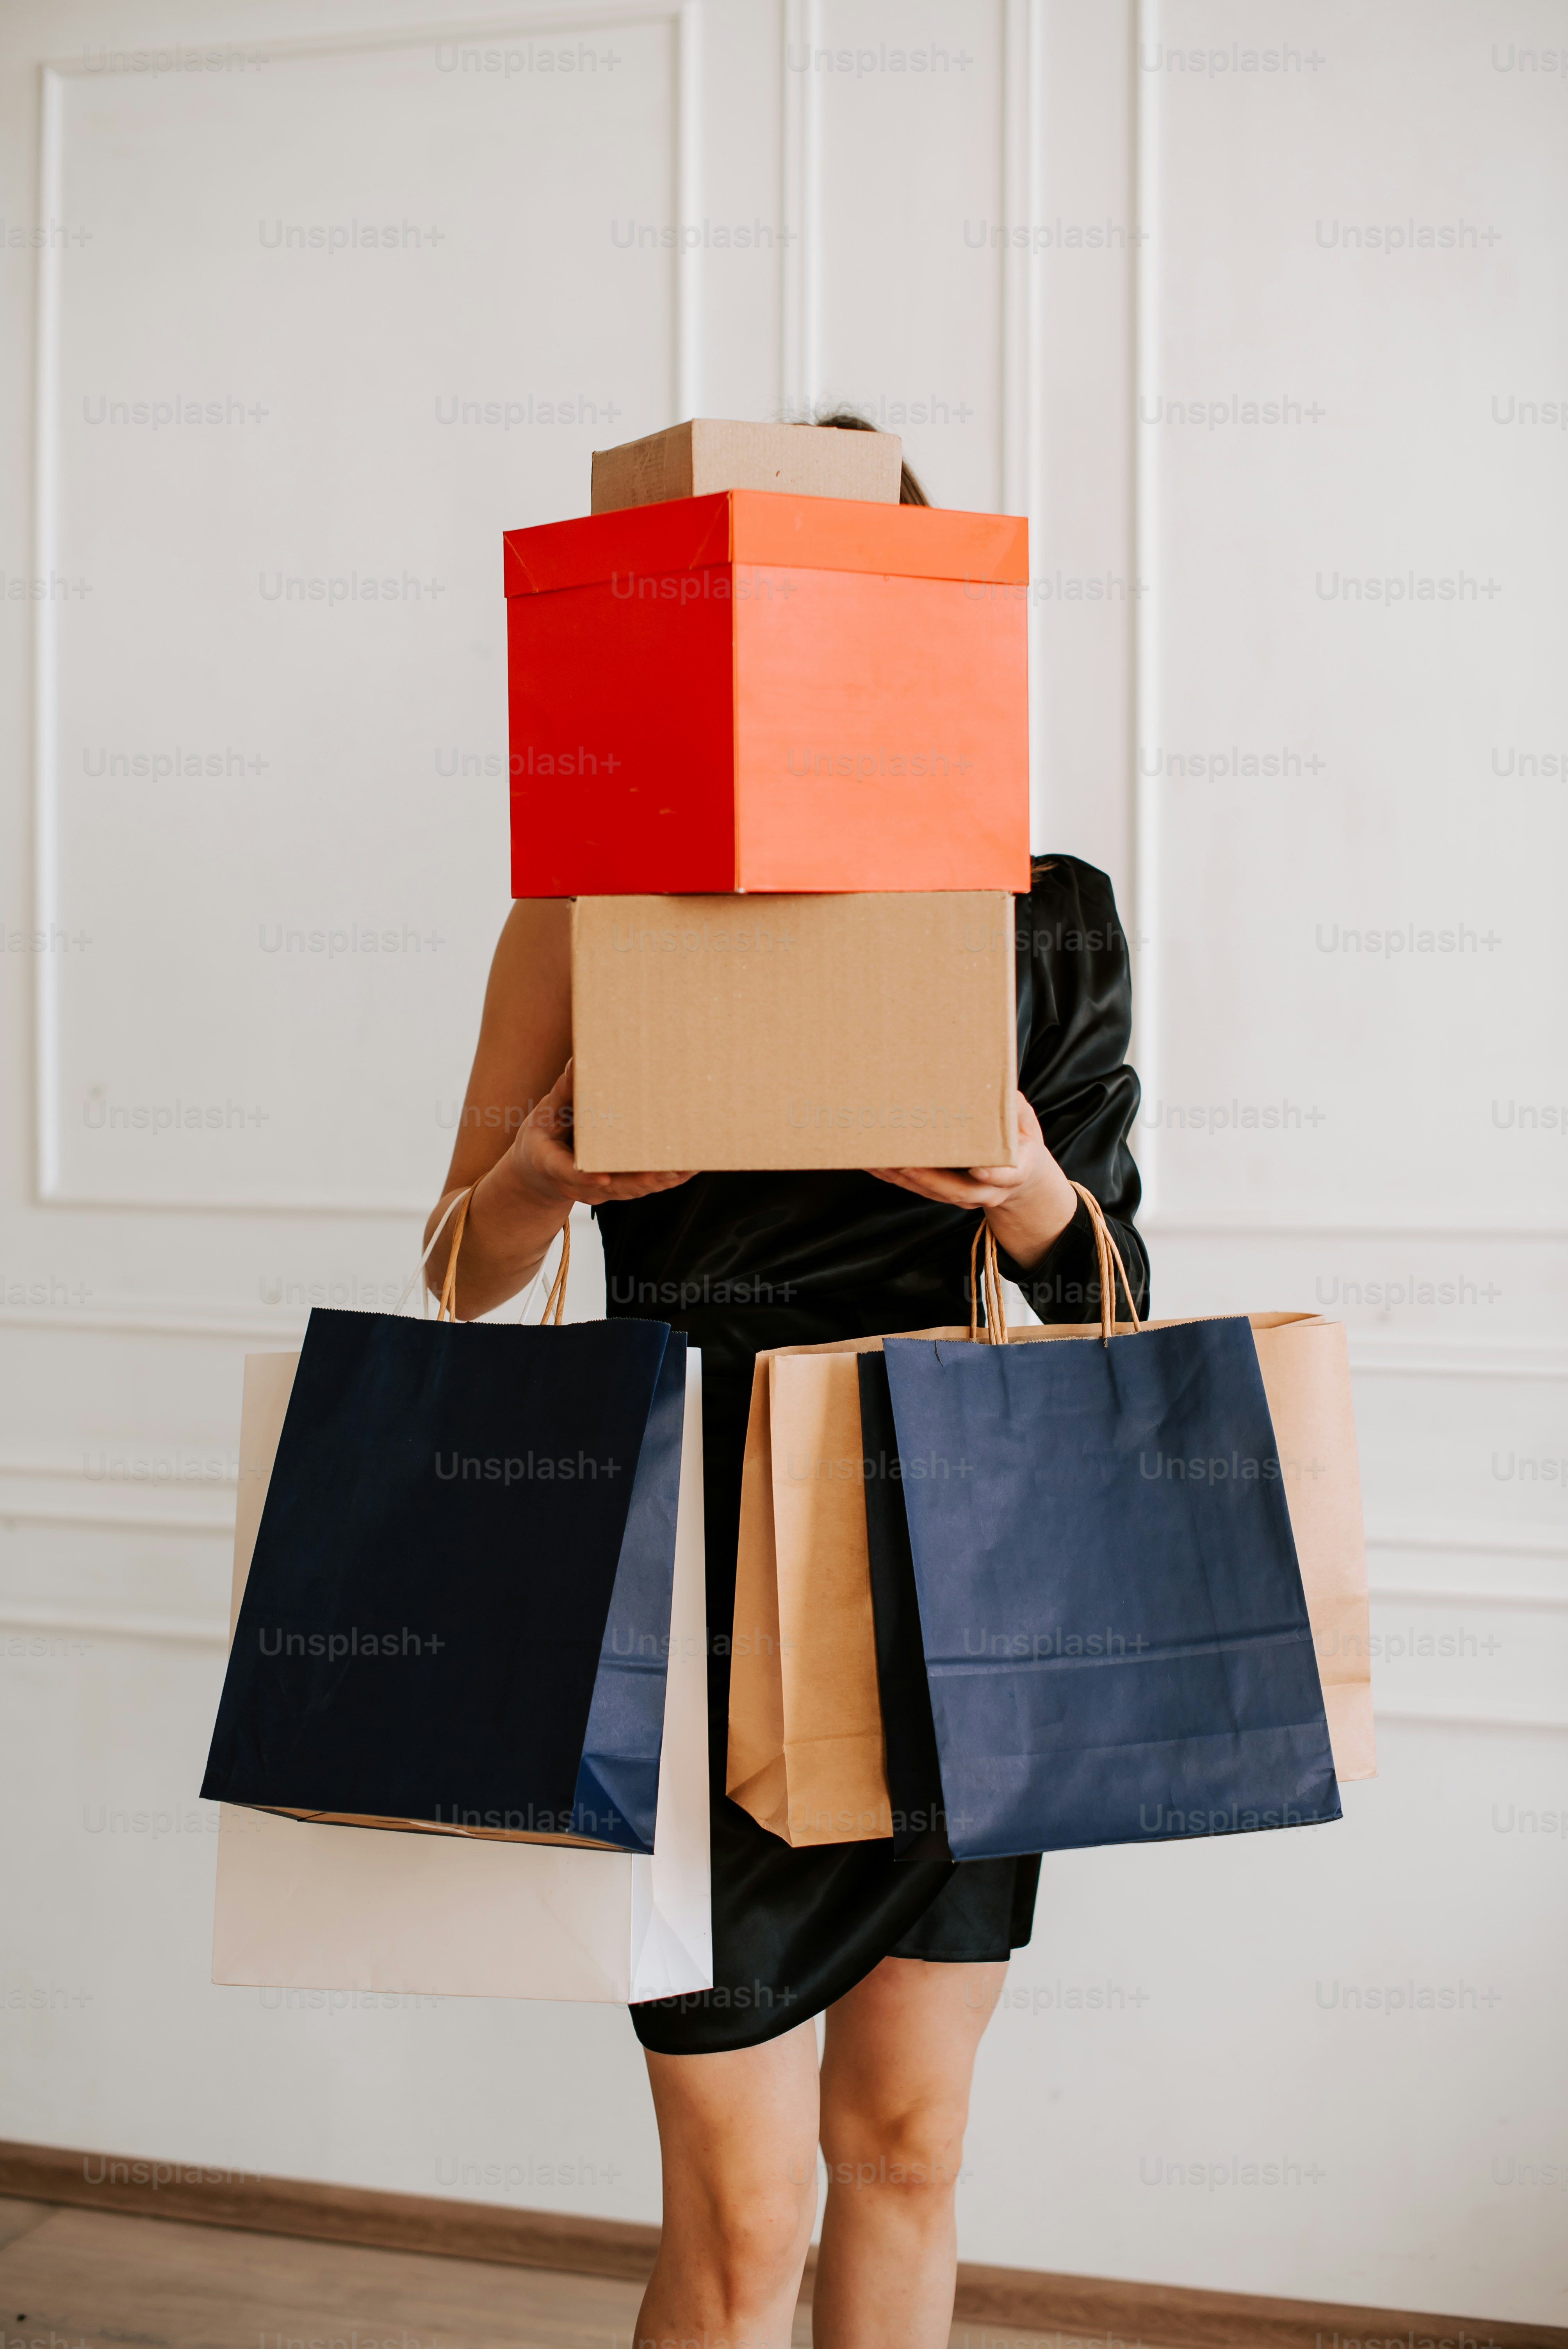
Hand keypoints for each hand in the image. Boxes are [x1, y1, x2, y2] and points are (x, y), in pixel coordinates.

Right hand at [507, 1058, 694, 1209]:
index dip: (586, 1178)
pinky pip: (640, 1188)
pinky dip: (663, 1181)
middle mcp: (577, 1184)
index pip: (567, 1173)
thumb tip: (577, 1062)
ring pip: (631, 1190)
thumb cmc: (542, 1139)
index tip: (603, 1178)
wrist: (539, 1174)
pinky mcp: (615, 1190)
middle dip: (641, 1181)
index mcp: (551, 1164)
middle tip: (668, 1171)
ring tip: (687, 1168)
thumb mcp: (543, 1116)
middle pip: (611, 1187)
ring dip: (660, 1182)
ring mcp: (598, 1191)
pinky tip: (687, 1170)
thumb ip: (563, 1093)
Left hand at [867, 1091, 1077, 1274]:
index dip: (992, 1174)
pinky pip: (919, 1190)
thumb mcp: (1024, 1122)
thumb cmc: (1020, 1143)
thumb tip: (994, 1078)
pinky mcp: (945, 1196)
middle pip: (958, 1190)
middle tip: (904, 1161)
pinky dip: (896, 1179)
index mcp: (1015, 1171)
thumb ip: (1011, 1106)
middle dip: (929, 1178)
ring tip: (876, 1160)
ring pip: (933, 1192)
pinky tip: (874, 1165)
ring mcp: (966, 1197)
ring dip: (903, 1179)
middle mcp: (988, 1191)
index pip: (1006, 1176)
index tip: (978, 1168)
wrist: (1020, 1181)